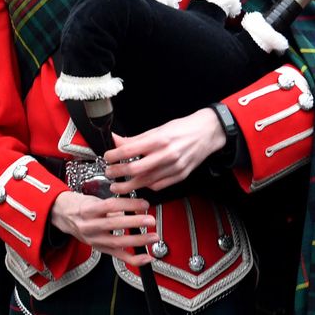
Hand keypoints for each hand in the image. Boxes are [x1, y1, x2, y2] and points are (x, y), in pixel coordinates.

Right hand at [49, 191, 157, 264]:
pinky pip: (117, 256)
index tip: (143, 203)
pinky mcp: (99, 249)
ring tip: (153, 237)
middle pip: (114, 225)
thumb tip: (135, 208)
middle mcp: (90, 226)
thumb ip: (113, 206)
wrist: (62, 217)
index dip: (128, 204)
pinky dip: (133, 259)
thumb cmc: (80, 206)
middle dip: (135, 223)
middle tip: (150, 220)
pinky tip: (146, 257)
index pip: (111, 206)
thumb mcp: (94, 200)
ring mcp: (94, 240)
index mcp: (88, 210)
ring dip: (138, 241)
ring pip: (117, 242)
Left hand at [104, 108, 225, 194]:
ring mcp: (174, 167)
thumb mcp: (158, 129)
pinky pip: (158, 186)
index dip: (114, 156)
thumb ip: (136, 139)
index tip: (107, 157)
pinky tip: (140, 183)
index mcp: (160, 139)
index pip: (130, 150)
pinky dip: (146, 186)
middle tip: (109, 173)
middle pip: (135, 169)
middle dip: (118, 173)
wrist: (207, 133)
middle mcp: (167, 154)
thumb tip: (116, 141)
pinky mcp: (180, 176)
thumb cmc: (183, 129)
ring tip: (118, 186)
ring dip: (128, 185)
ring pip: (146, 182)